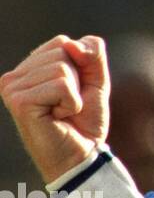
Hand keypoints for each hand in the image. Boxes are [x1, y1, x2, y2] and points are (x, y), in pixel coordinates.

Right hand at [0, 35, 109, 183]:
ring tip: (61, 112)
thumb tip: (71, 45)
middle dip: (77, 80)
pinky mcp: (19, 101)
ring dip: (73, 94)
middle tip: (67, 105)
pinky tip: (58, 117)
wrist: (83, 154)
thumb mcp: (96, 79)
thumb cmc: (85, 120)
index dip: (81, 67)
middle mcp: (15, 76)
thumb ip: (92, 53)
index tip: (73, 91)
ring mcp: (13, 88)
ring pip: (62, 68)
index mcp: (29, 67)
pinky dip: (71, 102)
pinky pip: (61, 85)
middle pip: (62, 52)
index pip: (63, 43)